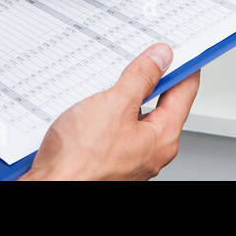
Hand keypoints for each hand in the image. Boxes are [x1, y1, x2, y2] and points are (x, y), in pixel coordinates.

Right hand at [20, 44, 200, 179]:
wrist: (50, 186)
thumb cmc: (80, 160)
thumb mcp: (115, 104)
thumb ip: (141, 78)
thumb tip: (161, 59)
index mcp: (162, 138)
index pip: (185, 92)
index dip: (183, 65)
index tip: (177, 48)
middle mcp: (151, 151)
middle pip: (162, 104)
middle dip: (153, 78)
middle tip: (143, 55)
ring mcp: (130, 157)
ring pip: (136, 116)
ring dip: (127, 95)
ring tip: (111, 79)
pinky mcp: (109, 159)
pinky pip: (117, 128)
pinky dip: (111, 112)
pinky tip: (94, 104)